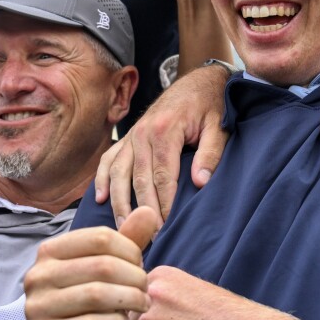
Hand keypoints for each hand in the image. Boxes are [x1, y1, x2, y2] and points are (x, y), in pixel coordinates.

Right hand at [22, 207, 160, 319]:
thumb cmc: (83, 305)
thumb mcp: (103, 271)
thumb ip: (125, 242)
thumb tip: (149, 212)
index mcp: (49, 251)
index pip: (100, 238)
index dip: (130, 251)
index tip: (142, 266)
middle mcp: (37, 275)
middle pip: (101, 265)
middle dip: (134, 277)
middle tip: (147, 290)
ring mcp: (36, 306)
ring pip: (96, 295)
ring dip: (129, 300)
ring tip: (141, 305)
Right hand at [93, 64, 230, 223]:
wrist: (198, 80)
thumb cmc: (211, 105)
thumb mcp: (219, 127)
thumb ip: (211, 154)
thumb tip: (201, 182)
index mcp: (165, 131)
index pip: (162, 177)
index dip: (163, 205)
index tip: (165, 228)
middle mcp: (143, 133)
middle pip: (138, 180)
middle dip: (141, 211)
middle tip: (145, 238)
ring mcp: (132, 135)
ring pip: (119, 173)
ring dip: (118, 201)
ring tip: (121, 227)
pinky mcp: (128, 137)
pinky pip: (110, 159)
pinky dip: (103, 179)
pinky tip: (100, 198)